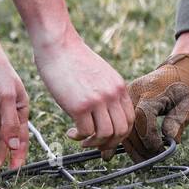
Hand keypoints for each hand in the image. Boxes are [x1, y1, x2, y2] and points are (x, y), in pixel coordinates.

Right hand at [33, 30, 133, 152]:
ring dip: (93, 143)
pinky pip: (86, 132)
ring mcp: (97, 100)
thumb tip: (103, 114)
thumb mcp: (100, 74)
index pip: (129, 119)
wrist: (58, 44)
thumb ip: (106, 91)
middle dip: (109, 143)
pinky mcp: (80, 106)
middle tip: (95, 145)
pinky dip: (78, 137)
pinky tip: (71, 132)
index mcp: (118, 86)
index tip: (107, 138)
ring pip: (106, 135)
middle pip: (122, 131)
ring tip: (82, 139)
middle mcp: (112, 94)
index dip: (119, 134)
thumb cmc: (73, 58)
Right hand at [123, 53, 188, 160]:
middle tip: (152, 160)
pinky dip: (125, 138)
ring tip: (143, 160)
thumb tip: (168, 143)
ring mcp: (128, 96)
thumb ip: (177, 123)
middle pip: (129, 124)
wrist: (183, 68)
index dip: (148, 138)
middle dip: (139, 147)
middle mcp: (135, 92)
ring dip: (131, 146)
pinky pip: (123, 122)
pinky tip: (123, 152)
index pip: (143, 118)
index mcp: (153, 91)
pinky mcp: (127, 101)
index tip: (159, 149)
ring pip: (123, 126)